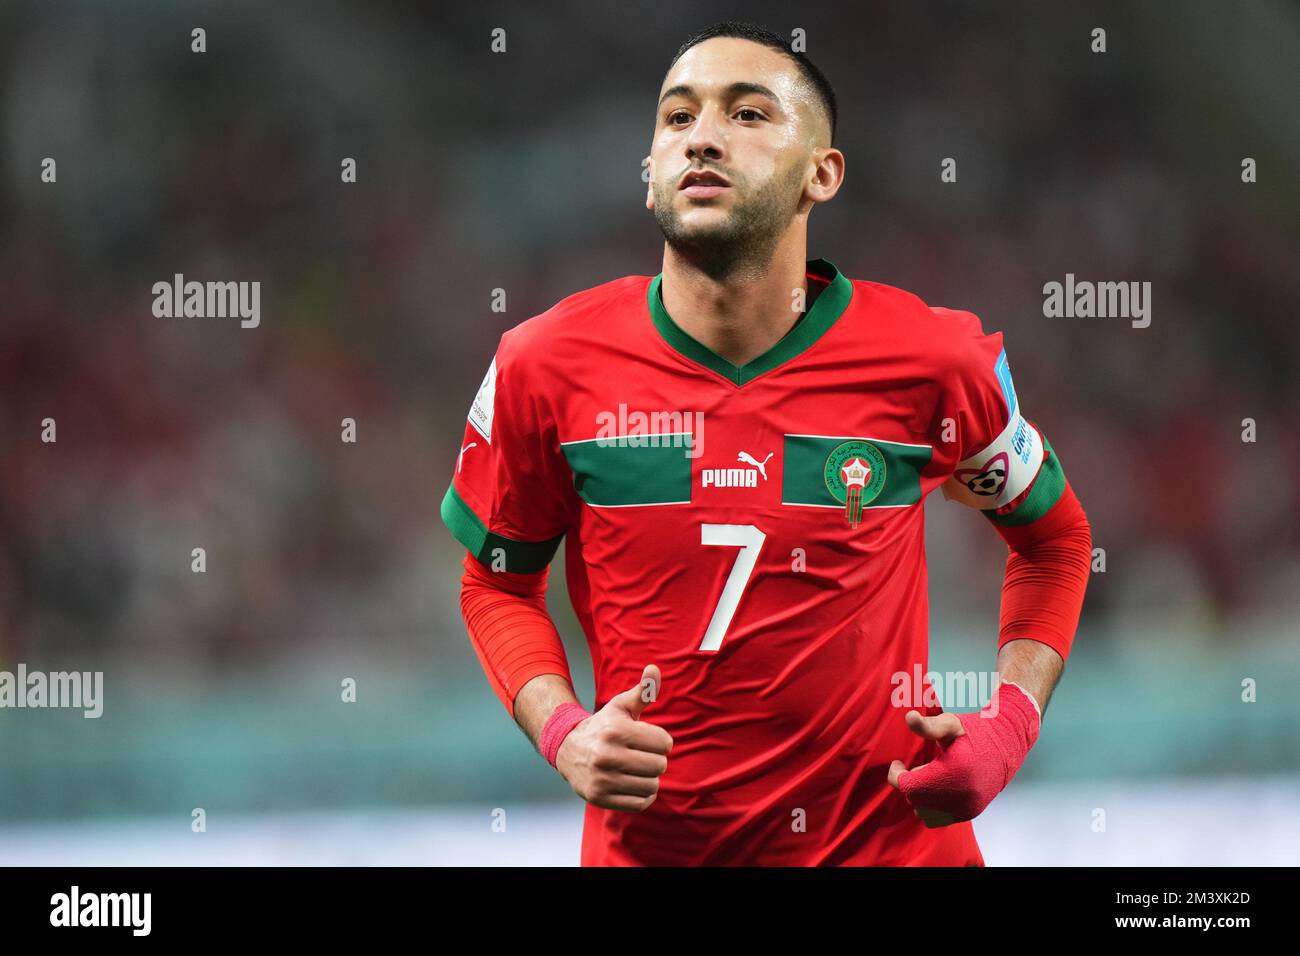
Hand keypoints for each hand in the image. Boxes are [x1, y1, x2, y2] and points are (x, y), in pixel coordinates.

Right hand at [556, 664, 672, 812]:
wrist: (567, 748)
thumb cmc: (603, 726)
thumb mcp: (620, 706)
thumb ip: (642, 690)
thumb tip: (654, 669)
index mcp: (617, 730)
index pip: (665, 743)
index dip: (661, 741)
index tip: (648, 739)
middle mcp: (607, 755)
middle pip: (660, 765)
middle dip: (655, 760)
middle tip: (642, 755)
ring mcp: (602, 779)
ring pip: (652, 786)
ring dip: (649, 778)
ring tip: (636, 769)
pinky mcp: (599, 798)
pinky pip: (640, 804)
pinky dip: (642, 796)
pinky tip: (632, 783)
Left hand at [887, 681, 1040, 826]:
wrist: (1006, 746)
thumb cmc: (974, 732)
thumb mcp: (950, 723)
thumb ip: (928, 726)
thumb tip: (909, 717)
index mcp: (954, 772)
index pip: (909, 786)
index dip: (897, 775)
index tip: (898, 763)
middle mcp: (961, 795)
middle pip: (915, 800)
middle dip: (909, 784)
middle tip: (914, 767)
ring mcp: (966, 807)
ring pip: (924, 813)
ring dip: (918, 797)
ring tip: (925, 778)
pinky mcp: (970, 813)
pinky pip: (938, 819)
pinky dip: (930, 807)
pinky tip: (934, 789)